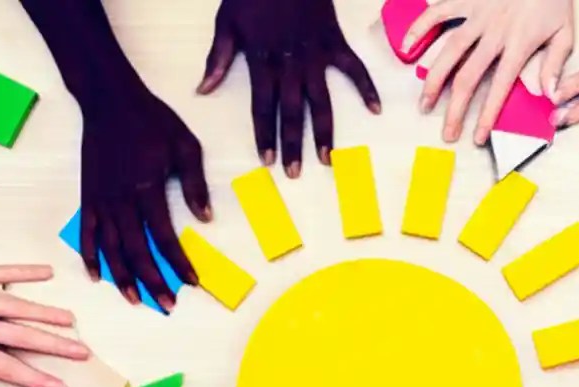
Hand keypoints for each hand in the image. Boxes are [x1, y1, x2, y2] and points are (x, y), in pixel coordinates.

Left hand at [0, 252, 87, 386]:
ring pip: (19, 306)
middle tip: (82, 352)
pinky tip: (48, 273)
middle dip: (55, 346)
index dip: (35, 378)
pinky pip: (4, 272)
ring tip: (72, 321)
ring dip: (47, 313)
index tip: (59, 385)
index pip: (6, 367)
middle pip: (22, 336)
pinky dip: (26, 272)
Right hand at [78, 87, 208, 309]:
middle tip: (167, 304)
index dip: (179, 262)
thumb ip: (195, 184)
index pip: (165, 236)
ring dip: (123, 277)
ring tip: (136, 300)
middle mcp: (121, 200)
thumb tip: (205, 219)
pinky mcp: (88, 196)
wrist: (109, 100)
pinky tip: (98, 276)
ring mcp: (101, 200)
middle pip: (137, 251)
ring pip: (111, 248)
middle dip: (153, 281)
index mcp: (147, 188)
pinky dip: (91, 256)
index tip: (192, 282)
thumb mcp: (186, 146)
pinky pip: (87, 233)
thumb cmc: (153, 121)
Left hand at [199, 0, 380, 176]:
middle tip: (295, 173)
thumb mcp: (227, 21)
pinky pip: (354, 69)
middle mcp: (291, 64)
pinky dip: (366, 88)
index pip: (262, 107)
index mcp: (262, 61)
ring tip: (327, 159)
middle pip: (292, 111)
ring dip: (324, 131)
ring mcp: (316, 54)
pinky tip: (375, 110)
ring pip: (322, 100)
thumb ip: (218, 59)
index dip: (265, 136)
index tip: (267, 161)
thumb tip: (203, 90)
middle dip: (292, 144)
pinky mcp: (335, 43)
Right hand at [410, 0, 573, 143]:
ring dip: (434, 80)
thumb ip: (556, 63)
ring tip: (424, 104)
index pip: (499, 87)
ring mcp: (477, 14)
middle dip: (456, 109)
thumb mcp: (565, 31)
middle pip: (468, 77)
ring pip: (449, 52)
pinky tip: (406, 47)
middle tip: (446, 133)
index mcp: (519, 44)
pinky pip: (438, 12)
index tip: (477, 138)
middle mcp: (494, 33)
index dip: (487, 115)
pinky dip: (420, 28)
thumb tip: (550, 96)